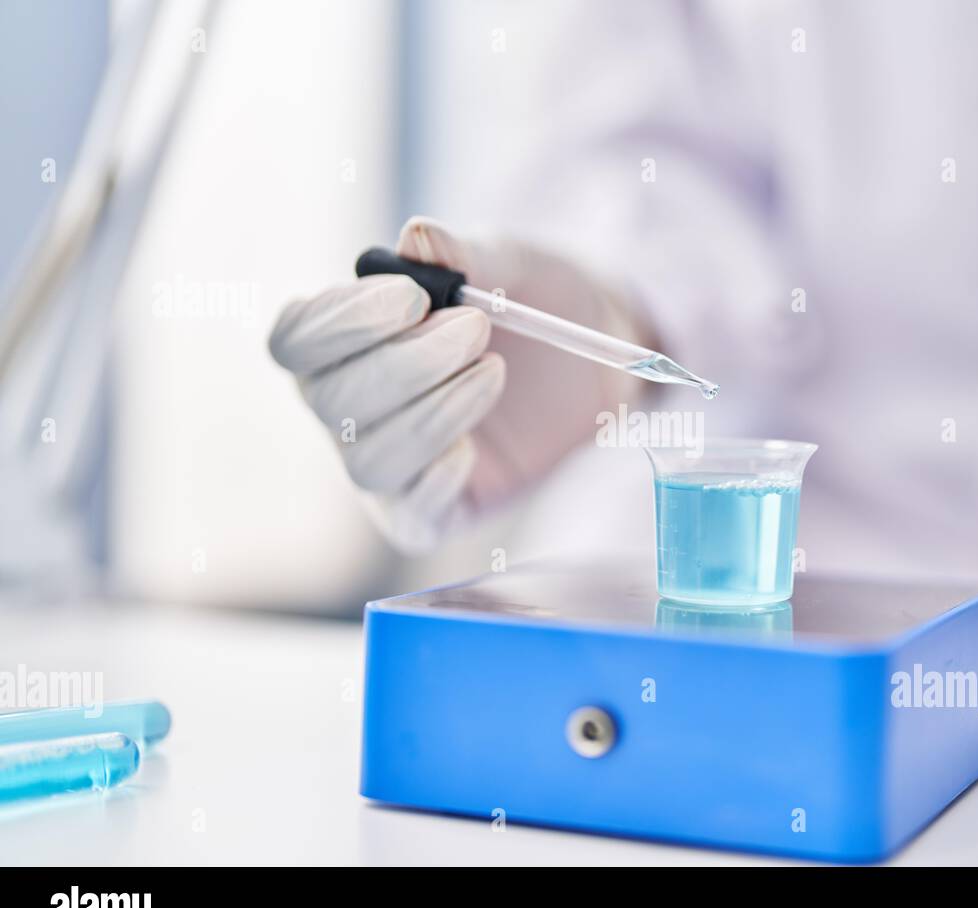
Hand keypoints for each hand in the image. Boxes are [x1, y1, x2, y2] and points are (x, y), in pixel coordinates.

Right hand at [270, 217, 647, 552]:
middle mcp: (348, 406)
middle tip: (476, 328)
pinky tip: (473, 449)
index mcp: (342, 338)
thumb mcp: (510, 265)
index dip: (341, 323)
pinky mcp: (433, 510)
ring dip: (432, 416)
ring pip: (369, 462)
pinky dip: (437, 481)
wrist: (597, 357)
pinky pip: (411, 516)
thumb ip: (463, 253)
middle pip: (333, 400)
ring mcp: (388, 463)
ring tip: (493, 372)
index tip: (411, 298)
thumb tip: (417, 236)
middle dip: (408, 363)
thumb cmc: (533, 300)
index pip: (295, 340)